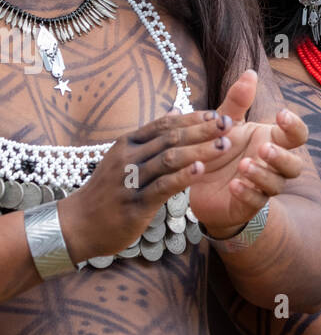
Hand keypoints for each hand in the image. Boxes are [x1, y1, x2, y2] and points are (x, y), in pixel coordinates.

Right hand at [59, 108, 234, 261]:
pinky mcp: (135, 204)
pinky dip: (183, 177)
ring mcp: (131, 180)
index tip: (217, 114)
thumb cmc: (107, 192)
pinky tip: (202, 170)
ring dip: (200, 150)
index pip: (164, 125)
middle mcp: (128, 158)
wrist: (77, 224)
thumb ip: (150, 137)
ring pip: (170, 159)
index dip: (193, 118)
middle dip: (202, 130)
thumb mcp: (123, 158)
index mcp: (128, 144)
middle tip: (229, 125)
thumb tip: (175, 111)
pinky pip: (162, 187)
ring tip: (225, 145)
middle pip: (170, 138)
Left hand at [188, 70, 308, 237]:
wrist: (198, 181)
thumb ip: (236, 101)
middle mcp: (272, 165)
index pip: (297, 136)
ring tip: (243, 165)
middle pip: (295, 165)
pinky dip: (247, 193)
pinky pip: (255, 201)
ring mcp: (262, 186)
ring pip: (277, 184)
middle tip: (263, 148)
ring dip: (263, 175)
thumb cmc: (218, 148)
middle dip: (282, 157)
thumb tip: (250, 72)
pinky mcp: (247, 204)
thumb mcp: (224, 122)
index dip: (294, 126)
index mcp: (272, 141)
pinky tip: (234, 185)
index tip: (281, 115)